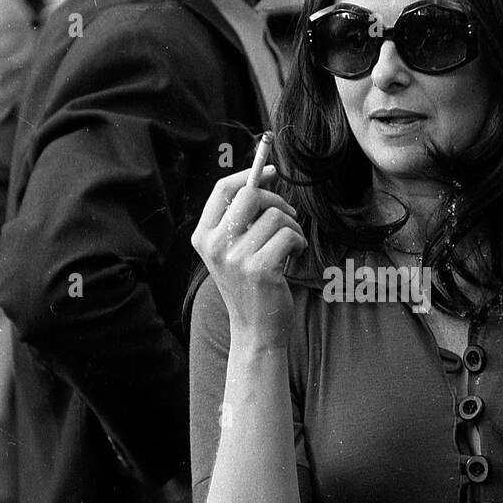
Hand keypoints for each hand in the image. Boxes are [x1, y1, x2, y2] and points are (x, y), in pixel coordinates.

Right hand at [191, 167, 306, 350]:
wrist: (256, 331)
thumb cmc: (250, 286)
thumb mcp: (233, 251)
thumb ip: (240, 220)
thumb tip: (263, 176)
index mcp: (203, 237)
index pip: (222, 189)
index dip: (250, 173)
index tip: (272, 171)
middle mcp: (214, 246)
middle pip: (249, 194)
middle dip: (277, 200)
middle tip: (288, 217)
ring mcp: (235, 258)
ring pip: (275, 216)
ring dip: (293, 227)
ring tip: (291, 245)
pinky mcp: (259, 270)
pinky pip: (289, 235)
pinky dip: (299, 242)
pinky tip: (294, 256)